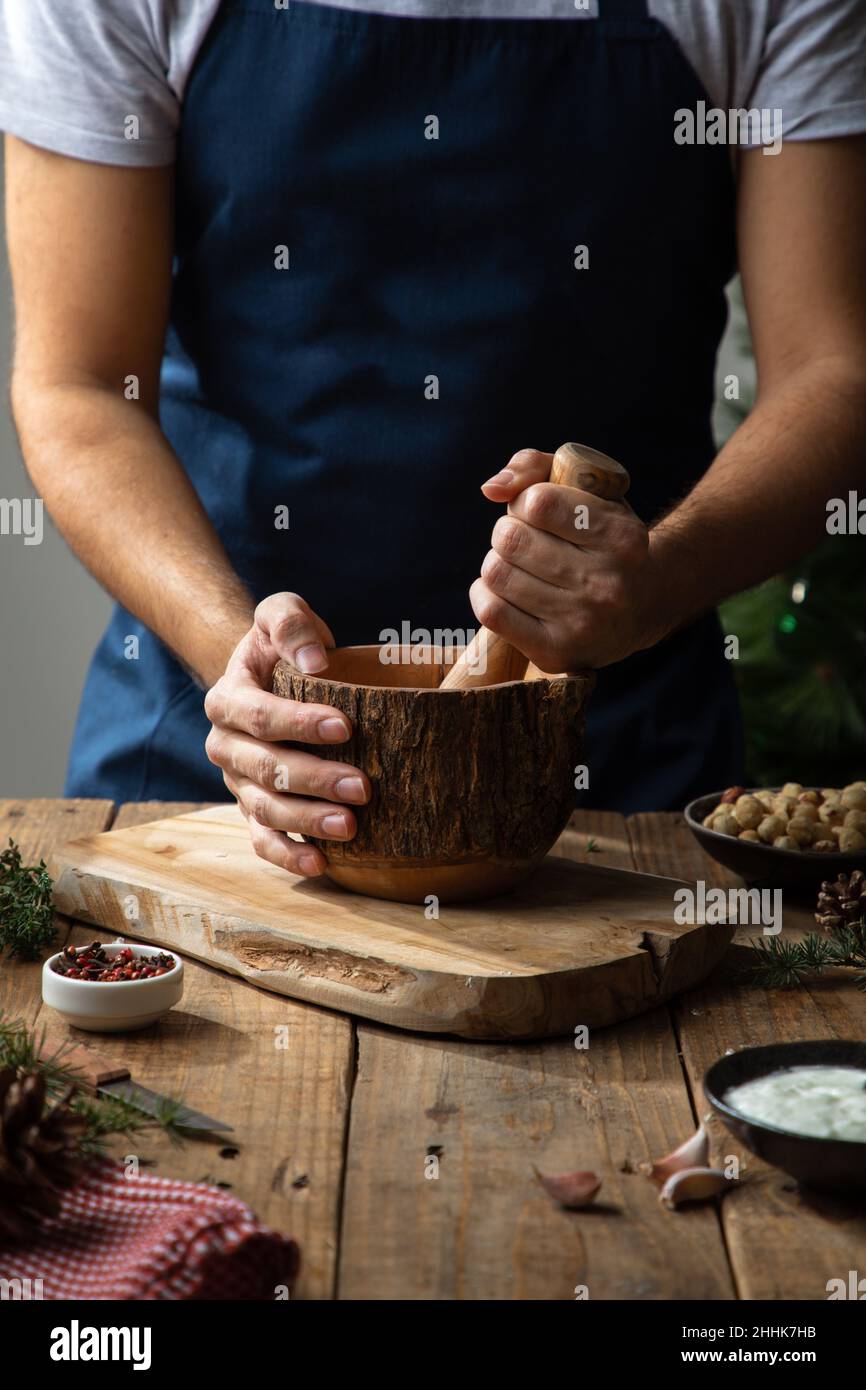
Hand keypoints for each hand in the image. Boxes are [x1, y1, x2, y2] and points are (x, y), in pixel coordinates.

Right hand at [204, 593, 369, 874]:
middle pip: (265, 768)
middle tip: (363, 787)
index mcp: (226, 699)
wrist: (267, 675)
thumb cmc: (283, 645)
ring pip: (265, 808)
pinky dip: (287, 855)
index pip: (259, 715)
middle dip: (314, 780)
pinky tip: (320, 863)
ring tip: (351, 826)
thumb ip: (291, 625)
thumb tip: (315, 663)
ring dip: (307, 821)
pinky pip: (262, 839)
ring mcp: (237, 782)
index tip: (346, 727)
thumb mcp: (282, 614)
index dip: (300, 723)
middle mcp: (225, 745)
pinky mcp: (252, 810)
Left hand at [471, 448, 659, 671]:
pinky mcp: (556, 652)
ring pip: (496, 573)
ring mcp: (583, 623)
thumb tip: (491, 489)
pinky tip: (503, 590)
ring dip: (496, 562)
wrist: (638, 608)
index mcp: (624, 537)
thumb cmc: (600, 538)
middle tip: (524, 540)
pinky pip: (491, 612)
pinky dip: (484, 593)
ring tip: (518, 566)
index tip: (538, 511)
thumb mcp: (586, 490)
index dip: (526, 501)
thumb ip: (535, 467)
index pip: (539, 502)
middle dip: (508, 532)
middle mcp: (609, 583)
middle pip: (511, 539)